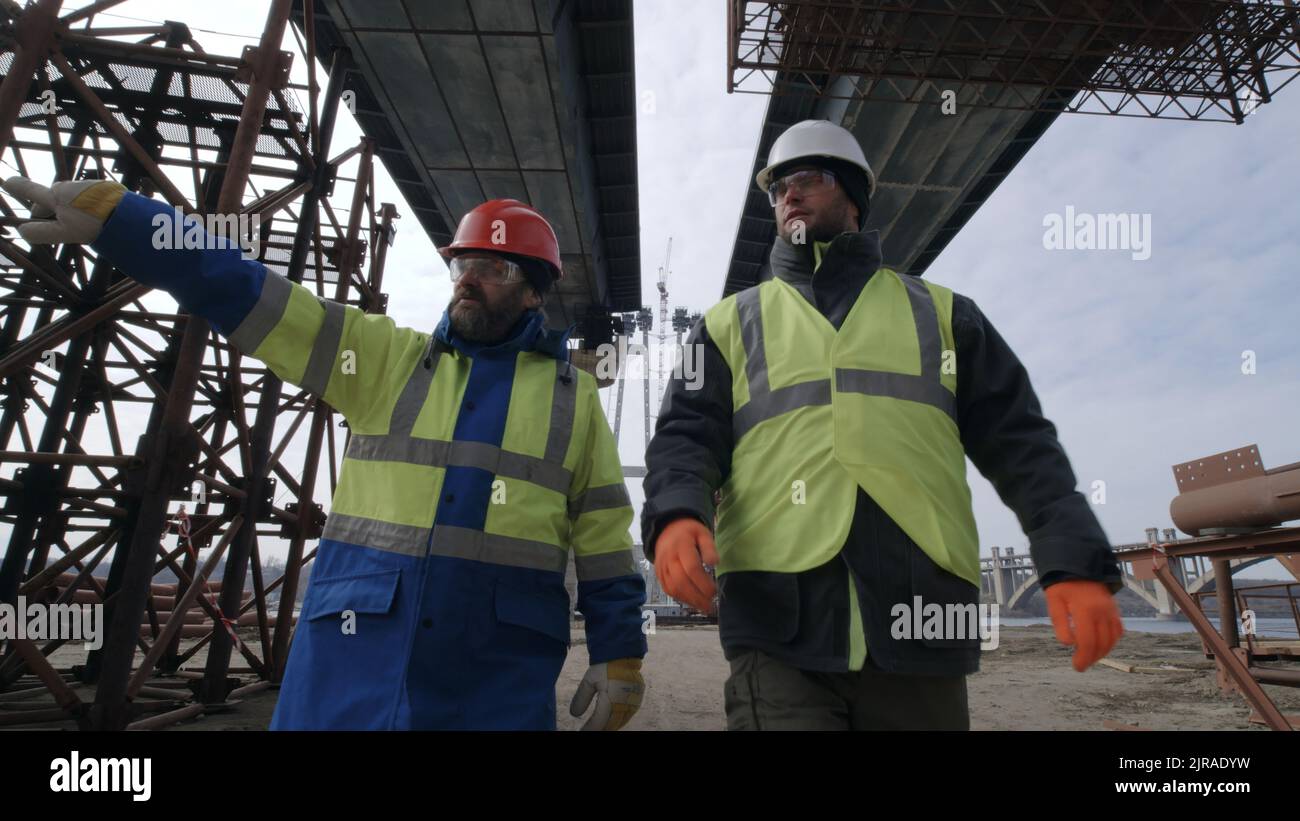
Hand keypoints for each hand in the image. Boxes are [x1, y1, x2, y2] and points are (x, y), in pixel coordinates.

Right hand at [3, 176, 125, 244]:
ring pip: (72, 195)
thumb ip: (42, 232)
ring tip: (75, 221)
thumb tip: (22, 231)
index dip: (19, 188)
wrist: (130, 214)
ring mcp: (90, 186)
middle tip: (46, 217)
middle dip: (47, 205)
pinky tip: (95, 216)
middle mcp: (71, 186)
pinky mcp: (107, 189)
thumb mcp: (64, 232)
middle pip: (52, 194)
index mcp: (57, 196)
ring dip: (68, 205)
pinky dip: (86, 203)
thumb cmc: (94, 223)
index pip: (32, 191)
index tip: (8, 183)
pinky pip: (90, 196)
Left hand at [568, 658, 643, 730]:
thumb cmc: (604, 667)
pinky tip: (612, 721)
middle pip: (610, 725)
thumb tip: (574, 714)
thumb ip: (581, 698)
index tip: (581, 732)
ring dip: (610, 726)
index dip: (590, 729)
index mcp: (611, 700)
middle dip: (600, 729)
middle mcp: (624, 705)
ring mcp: (633, 703)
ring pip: (620, 722)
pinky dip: (619, 720)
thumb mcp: (588, 681)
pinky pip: (628, 715)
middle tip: (589, 730)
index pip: (598, 722)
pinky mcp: (637, 699)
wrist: (624, 654)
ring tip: (600, 728)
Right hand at [654, 516, 717, 614]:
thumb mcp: (703, 533)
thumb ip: (709, 547)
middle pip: (681, 582)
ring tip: (704, 607)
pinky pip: (668, 589)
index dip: (703, 583)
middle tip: (711, 605)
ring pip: (673, 588)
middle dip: (697, 597)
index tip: (715, 591)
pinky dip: (680, 598)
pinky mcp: (659, 574)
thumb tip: (714, 562)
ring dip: (689, 600)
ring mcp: (662, 567)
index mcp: (681, 546)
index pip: (691, 568)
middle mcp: (669, 558)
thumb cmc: (689, 532)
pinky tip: (692, 602)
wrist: (666, 529)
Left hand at [1045, 579, 1123, 670]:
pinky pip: (1118, 631)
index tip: (1077, 666)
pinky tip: (1102, 646)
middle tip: (1081, 666)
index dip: (1083, 657)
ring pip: (1112, 640)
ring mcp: (1111, 611)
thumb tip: (1068, 644)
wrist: (1078, 565)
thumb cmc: (1062, 585)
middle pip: (1101, 644)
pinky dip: (1112, 642)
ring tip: (1089, 658)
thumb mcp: (1054, 602)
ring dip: (1102, 652)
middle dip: (1092, 658)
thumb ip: (1060, 623)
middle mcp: (1102, 612)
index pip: (1087, 641)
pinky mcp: (1115, 610)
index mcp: (1085, 610)